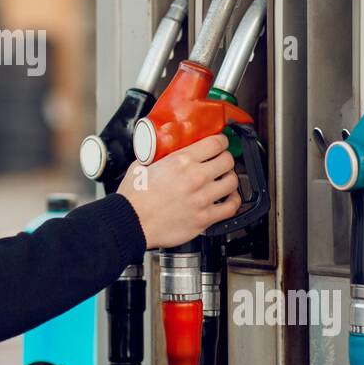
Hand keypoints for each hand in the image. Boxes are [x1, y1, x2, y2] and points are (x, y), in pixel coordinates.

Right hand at [116, 133, 241, 249]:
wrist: (130, 222)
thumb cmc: (133, 199)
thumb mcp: (141, 165)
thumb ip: (156, 156)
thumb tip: (160, 152)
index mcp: (181, 161)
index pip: (215, 143)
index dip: (221, 141)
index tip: (221, 144)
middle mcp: (195, 178)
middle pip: (227, 161)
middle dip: (226, 159)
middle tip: (221, 162)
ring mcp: (202, 199)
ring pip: (232, 182)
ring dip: (229, 179)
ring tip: (224, 180)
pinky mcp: (204, 218)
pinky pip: (231, 207)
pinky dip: (233, 201)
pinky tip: (228, 199)